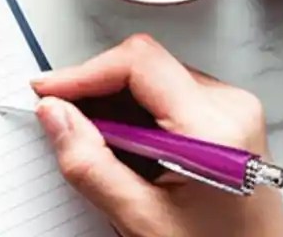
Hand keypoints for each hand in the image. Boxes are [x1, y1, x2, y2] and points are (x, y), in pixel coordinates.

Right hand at [32, 34, 282, 236]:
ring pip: (152, 79)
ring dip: (114, 104)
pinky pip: (167, 96)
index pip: (138, 63)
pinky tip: (125, 149)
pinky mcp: (227, 120)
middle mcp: (231, 107)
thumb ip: (91, 165)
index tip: (49, 92)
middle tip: (63, 120)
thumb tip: (55, 114)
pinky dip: (135, 115)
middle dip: (96, 89)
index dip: (84, 72)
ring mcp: (233, 111)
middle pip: (144, 66)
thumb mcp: (142, 219)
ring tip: (98, 146)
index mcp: (214, 128)